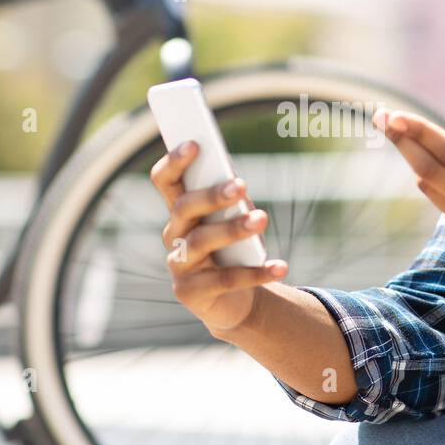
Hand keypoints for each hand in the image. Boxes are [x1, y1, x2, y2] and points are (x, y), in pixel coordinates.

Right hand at [150, 140, 287, 333]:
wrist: (235, 300)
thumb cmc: (235, 249)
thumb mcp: (234, 220)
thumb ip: (233, 200)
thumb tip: (237, 181)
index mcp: (179, 210)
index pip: (164, 180)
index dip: (174, 161)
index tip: (195, 143)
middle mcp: (173, 235)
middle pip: (183, 209)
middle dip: (211, 195)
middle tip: (241, 185)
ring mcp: (178, 266)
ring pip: (201, 242)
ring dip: (233, 229)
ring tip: (261, 219)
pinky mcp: (190, 293)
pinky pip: (224, 280)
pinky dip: (256, 273)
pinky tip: (279, 266)